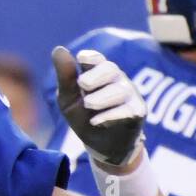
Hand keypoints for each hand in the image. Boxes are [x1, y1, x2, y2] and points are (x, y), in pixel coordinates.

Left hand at [53, 45, 145, 166]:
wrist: (99, 146)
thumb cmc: (83, 117)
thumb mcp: (68, 99)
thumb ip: (65, 76)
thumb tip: (58, 49)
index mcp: (98, 73)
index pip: (97, 59)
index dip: (91, 57)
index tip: (82, 59)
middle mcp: (117, 79)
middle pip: (110, 69)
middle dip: (96, 76)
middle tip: (83, 84)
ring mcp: (130, 95)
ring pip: (120, 90)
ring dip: (102, 97)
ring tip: (88, 105)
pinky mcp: (138, 112)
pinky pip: (128, 109)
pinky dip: (111, 115)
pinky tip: (97, 121)